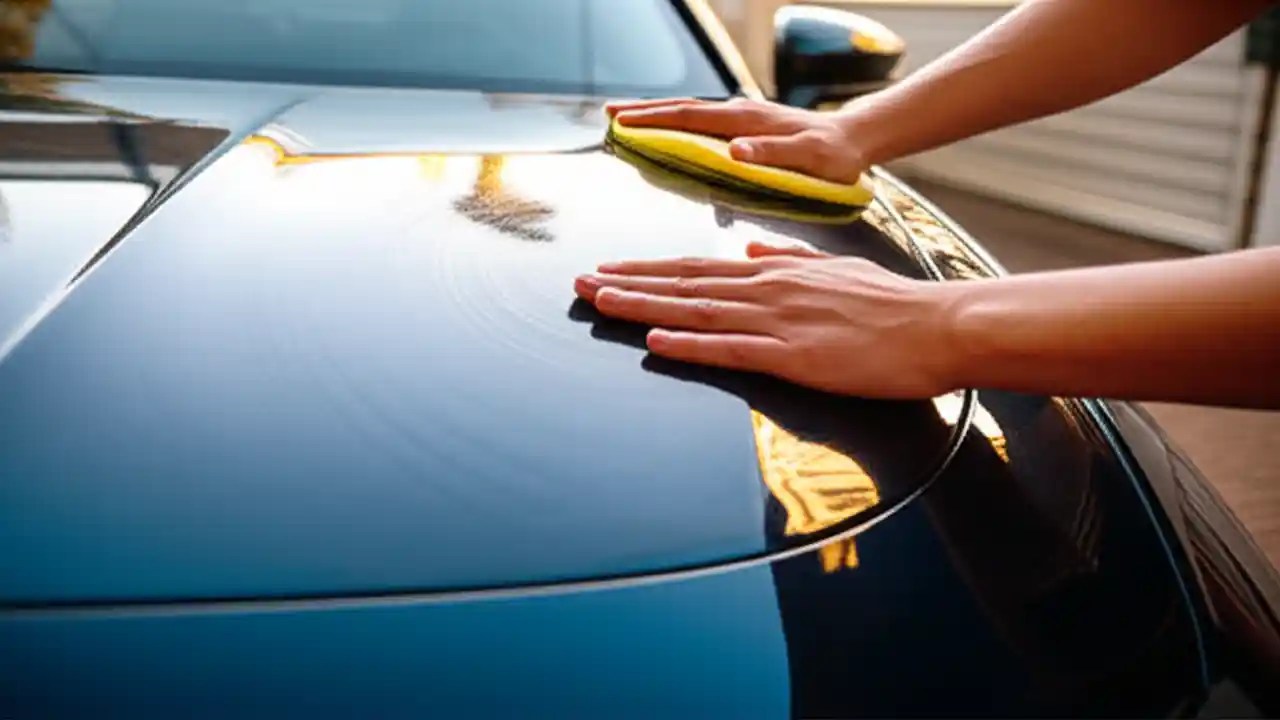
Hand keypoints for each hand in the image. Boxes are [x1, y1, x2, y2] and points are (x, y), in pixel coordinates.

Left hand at [575, 242, 960, 398]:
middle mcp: (766, 290)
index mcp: (775, 272)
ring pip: (695, 312)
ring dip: (643, 307)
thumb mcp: (833, 269)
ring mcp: (777, 322)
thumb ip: (786, 258)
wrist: (937, 327)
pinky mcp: (793, 356)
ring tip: (600, 302)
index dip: (649, 270)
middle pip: (683, 286)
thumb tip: (747, 248)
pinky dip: (689, 345)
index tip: (612, 269)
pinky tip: (656, 342)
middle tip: (581, 282)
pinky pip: (730, 349)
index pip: (696, 268)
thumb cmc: (891, 304)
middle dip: (628, 284)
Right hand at [605, 98, 869, 184]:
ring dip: (657, 114)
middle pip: (682, 109)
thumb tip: (735, 150)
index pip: (690, 118)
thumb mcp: (809, 158)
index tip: (623, 123)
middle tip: (609, 114)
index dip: (655, 121)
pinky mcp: (746, 126)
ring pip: (690, 112)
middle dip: (644, 111)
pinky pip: (702, 121)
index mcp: (747, 122)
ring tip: (626, 117)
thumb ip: (772, 153)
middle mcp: (740, 115)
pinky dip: (677, 121)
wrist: (855, 140)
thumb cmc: (834, 156)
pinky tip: (668, 128)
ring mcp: (742, 118)